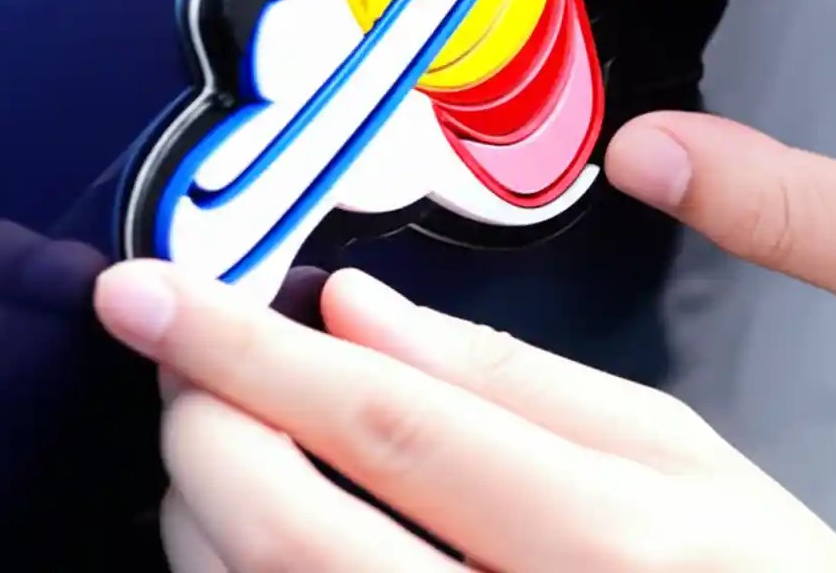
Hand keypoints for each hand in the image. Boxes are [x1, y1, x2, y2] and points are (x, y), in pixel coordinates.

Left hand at [94, 261, 835, 571]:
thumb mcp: (677, 451)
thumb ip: (515, 378)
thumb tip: (363, 312)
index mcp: (608, 540)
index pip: (387, 419)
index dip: (247, 347)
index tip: (158, 295)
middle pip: (291, 534)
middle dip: (201, 428)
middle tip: (179, 362)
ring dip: (199, 506)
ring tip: (225, 434)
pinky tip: (248, 527)